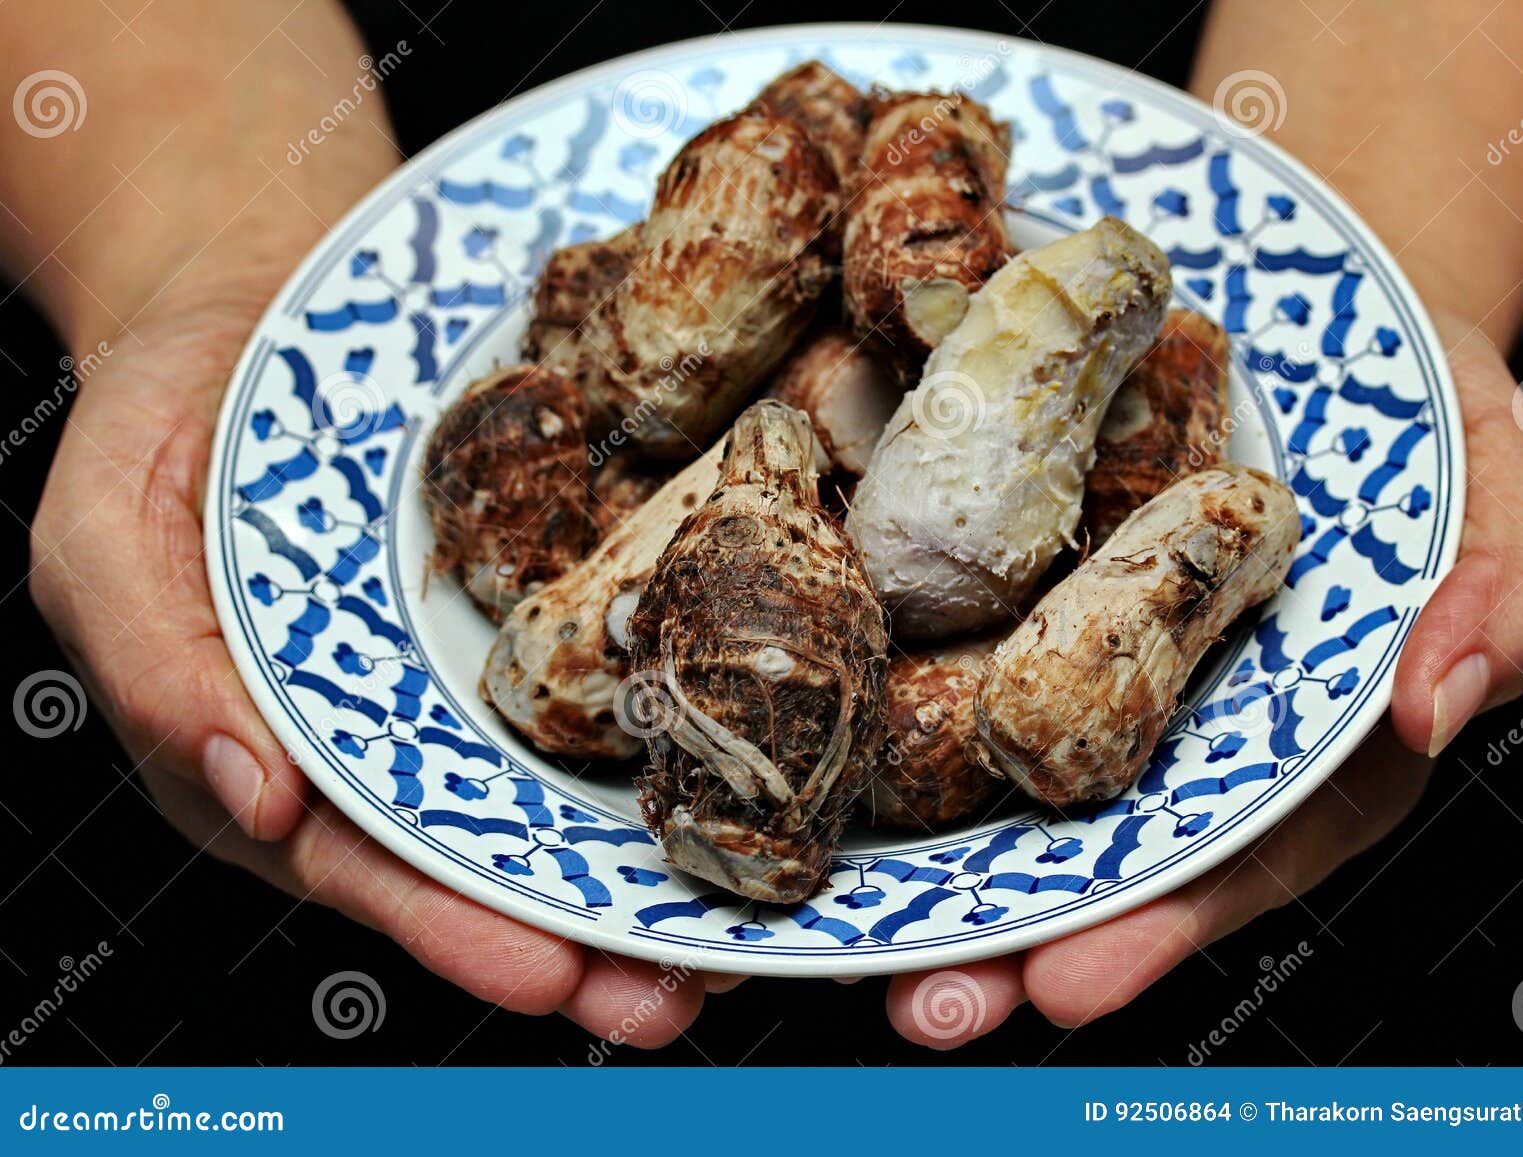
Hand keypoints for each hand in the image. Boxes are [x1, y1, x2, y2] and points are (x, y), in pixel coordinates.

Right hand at [28, 264, 710, 1048]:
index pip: (375, 863)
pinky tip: (741, 766)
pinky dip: (671, 725)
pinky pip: (607, 672)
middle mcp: (398, 728)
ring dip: (646, 867)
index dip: (458, 928)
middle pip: (493, 856)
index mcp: (288, 747)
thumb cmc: (167, 417)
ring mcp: (475, 671)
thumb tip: (256, 802)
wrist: (264, 287)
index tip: (547, 974)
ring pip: (565, 788)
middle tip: (671, 998)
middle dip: (580, 941)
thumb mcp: (109, 530)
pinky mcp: (539, 603)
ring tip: (727, 934)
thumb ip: (157, 668)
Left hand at [881, 308, 1522, 1047]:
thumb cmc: (1410, 407)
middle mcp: (1169, 723)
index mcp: (1287, 740)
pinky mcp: (1004, 595)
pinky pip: (937, 656)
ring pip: (991, 782)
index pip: (1218, 861)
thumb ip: (1496, 595)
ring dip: (914, 858)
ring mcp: (1078, 664)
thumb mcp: (1502, 478)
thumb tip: (1429, 705)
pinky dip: (869, 708)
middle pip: (1081, 854)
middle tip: (927, 1003)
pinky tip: (799, 746)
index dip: (1147, 930)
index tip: (1068, 984)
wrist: (1290, 308)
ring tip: (834, 927)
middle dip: (1003, 939)